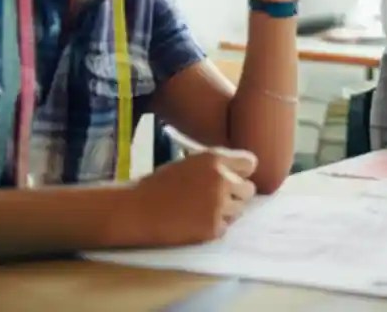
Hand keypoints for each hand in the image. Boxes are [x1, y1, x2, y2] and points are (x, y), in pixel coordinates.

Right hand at [116, 148, 257, 247]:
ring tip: (201, 211)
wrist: (136, 210)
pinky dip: (213, 228)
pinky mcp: (213, 227)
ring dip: (226, 212)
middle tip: (216, 199)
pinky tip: (194, 223)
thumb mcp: (189, 164)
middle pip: (249, 190)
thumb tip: (238, 174)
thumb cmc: (157, 185)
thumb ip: (215, 167)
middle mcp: (222, 180)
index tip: (235, 178)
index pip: (250, 163)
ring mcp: (219, 205)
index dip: (242, 172)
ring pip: (240, 210)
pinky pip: (225, 227)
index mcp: (215, 159)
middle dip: (236, 195)